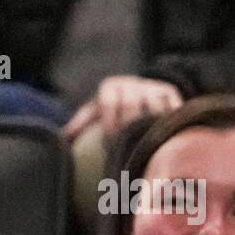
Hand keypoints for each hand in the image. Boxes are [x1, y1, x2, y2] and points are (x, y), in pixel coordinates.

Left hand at [64, 76, 183, 140]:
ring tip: (146, 151)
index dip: (108, 124)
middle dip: (128, 128)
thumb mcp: (92, 113)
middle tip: (127, 150)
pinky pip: (172, 110)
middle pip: (131, 105)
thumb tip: (62, 141)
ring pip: (153, 107)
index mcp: (110, 87)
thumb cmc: (109, 111)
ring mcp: (152, 86)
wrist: (139, 92)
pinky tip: (165, 145)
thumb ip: (79, 125)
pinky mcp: (170, 93)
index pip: (108, 103)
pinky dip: (169, 126)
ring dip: (150, 129)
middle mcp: (132, 83)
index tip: (108, 145)